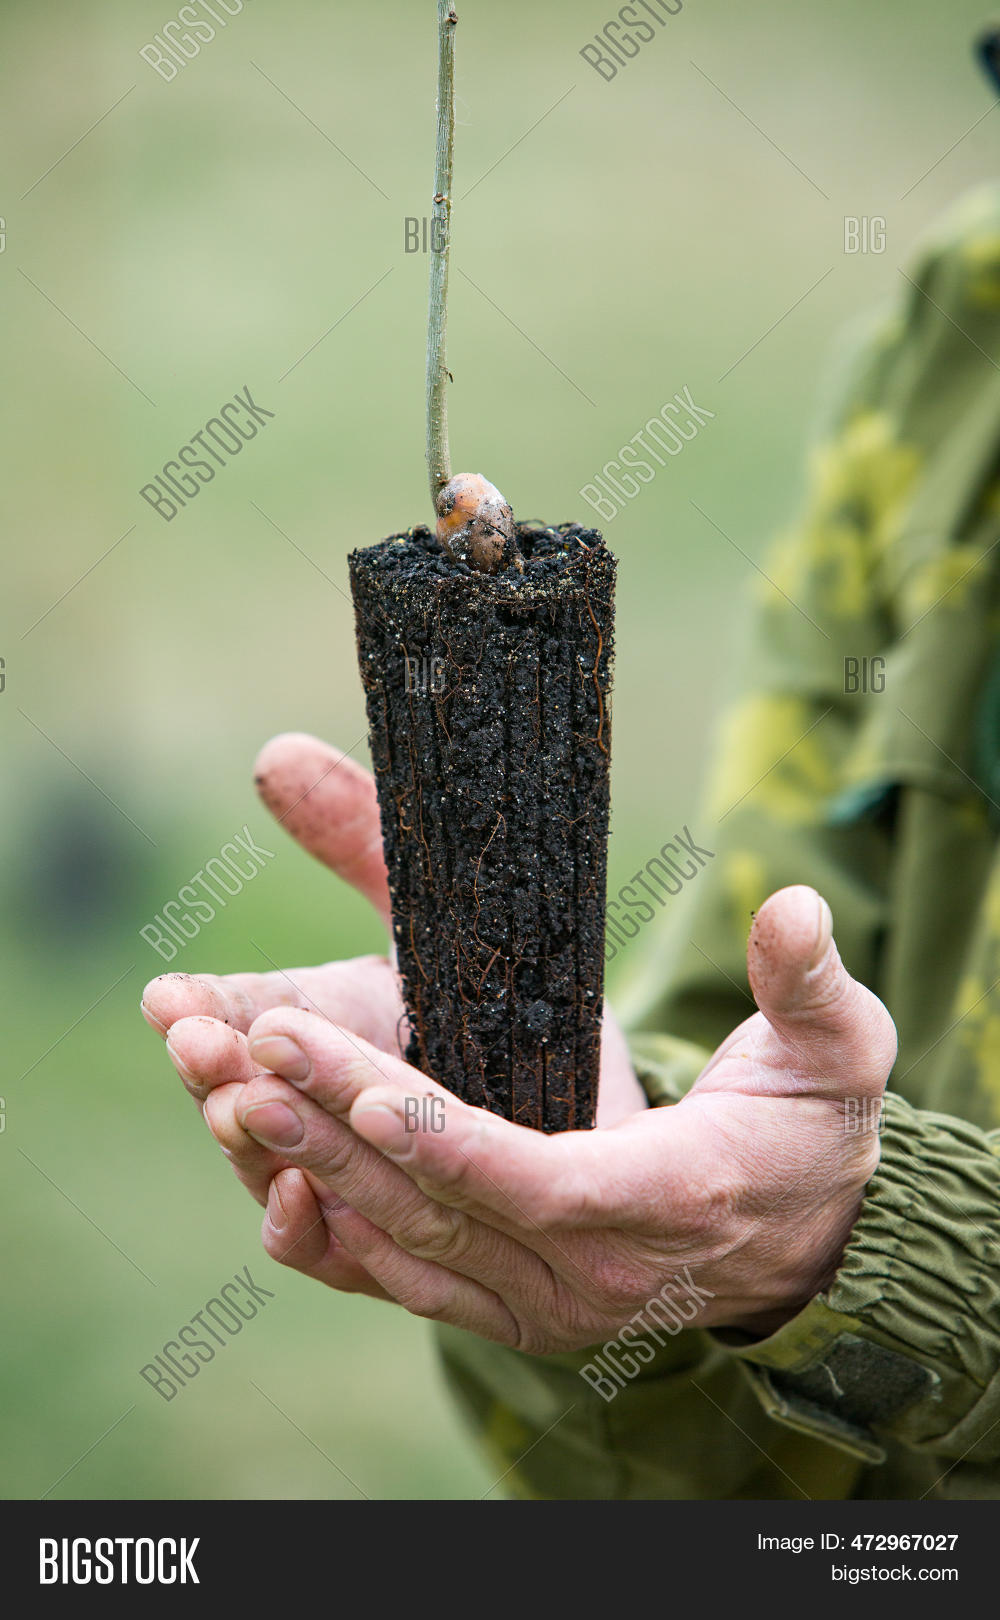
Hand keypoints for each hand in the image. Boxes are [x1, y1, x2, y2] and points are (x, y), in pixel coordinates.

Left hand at [143, 733, 895, 1351]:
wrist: (802, 1238)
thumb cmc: (810, 1125)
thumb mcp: (834, 1047)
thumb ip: (810, 981)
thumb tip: (796, 906)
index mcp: (673, 1200)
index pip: (543, 1182)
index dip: (450, 1142)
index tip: (363, 1086)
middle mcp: (599, 1273)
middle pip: (447, 1206)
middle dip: (342, 1128)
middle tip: (248, 1051)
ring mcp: (548, 1302)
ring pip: (409, 1243)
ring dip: (314, 1169)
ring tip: (227, 1089)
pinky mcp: (511, 1304)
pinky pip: (405, 1276)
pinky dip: (332, 1230)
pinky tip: (261, 1169)